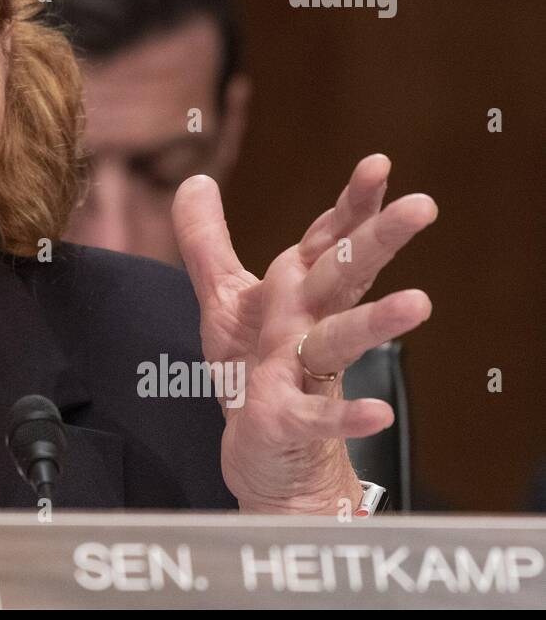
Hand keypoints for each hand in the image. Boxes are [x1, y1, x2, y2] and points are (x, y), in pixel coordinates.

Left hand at [172, 154, 436, 513]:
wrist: (265, 454)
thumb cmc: (251, 369)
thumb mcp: (223, 297)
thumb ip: (207, 240)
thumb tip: (196, 180)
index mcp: (298, 291)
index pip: (329, 239)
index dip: (352, 204)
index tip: (378, 165)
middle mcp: (309, 324)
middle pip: (344, 276)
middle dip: (377, 240)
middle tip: (423, 207)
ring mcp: (303, 371)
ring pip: (340, 339)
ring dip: (377, 322)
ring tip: (419, 304)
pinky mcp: (288, 418)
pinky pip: (317, 416)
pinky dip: (344, 416)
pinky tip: (376, 415)